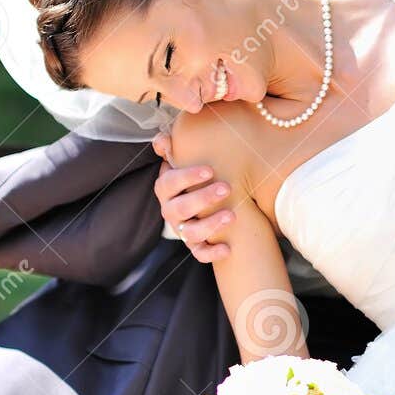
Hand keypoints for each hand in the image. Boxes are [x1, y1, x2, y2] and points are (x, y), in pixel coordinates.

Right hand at [153, 133, 232, 262]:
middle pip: (180, 208)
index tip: (209, 170)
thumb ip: (171, 146)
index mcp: (166, 188)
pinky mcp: (194, 245)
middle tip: (226, 188)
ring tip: (232, 215)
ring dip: (210, 225)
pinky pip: (199, 253)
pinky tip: (227, 249)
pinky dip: (212, 253)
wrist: (204, 199)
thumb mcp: (183, 156)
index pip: (169, 183)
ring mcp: (181, 229)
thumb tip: (162, 140)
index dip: (187, 177)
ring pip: (189, 233)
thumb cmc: (195, 174)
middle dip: (203, 199)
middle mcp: (170, 210)